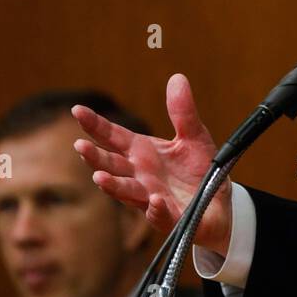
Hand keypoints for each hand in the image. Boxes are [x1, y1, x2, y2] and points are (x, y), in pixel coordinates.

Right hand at [71, 72, 232, 256]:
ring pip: (128, 192)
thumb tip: (178, 78)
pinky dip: (156, 209)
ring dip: (114, 185)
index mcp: (142, 153)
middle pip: (112, 165)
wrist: (219, 204)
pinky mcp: (172, 218)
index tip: (77, 110)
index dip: (95, 125)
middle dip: (96, 157)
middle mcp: (140, 176)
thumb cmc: (199, 170)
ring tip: (100, 177)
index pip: (113, 137)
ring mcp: (152, 198)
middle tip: (80, 145)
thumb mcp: (194, 136)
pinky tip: (154, 200)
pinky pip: (161, 216)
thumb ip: (183, 112)